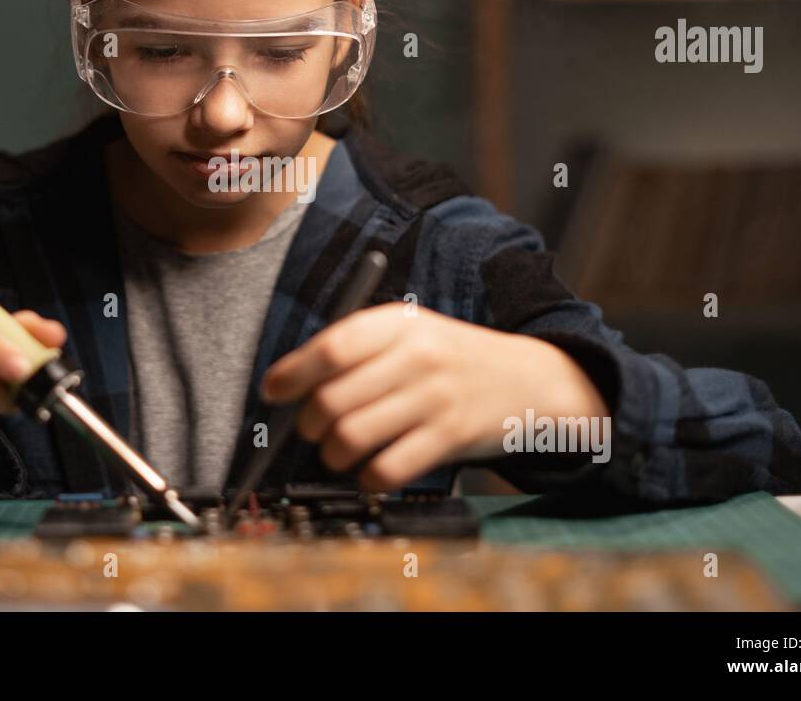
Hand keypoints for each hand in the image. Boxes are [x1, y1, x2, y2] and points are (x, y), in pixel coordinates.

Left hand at [260, 303, 607, 491]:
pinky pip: (387, 469)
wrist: (528, 379)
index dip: (293, 373)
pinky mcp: (450, 437)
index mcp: (399, 324)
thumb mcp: (411, 333)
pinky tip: (369, 471)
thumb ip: (357, 348)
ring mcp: (435, 398)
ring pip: (352, 436)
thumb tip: (289, 382)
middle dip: (308, 423)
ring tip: (337, 453)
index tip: (273, 391)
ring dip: (332, 454)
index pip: (332, 347)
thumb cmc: (452, 358)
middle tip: (311, 429)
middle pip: (333, 399)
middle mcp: (417, 357)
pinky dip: (367, 478)